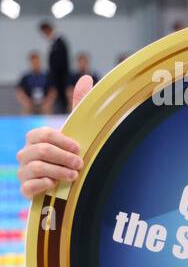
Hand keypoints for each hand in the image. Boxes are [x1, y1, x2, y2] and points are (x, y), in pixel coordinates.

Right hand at [15, 75, 92, 198]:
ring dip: (58, 172)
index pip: (44, 134)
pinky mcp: (25, 189)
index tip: (78, 148)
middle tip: (80, 164)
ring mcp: (23, 171)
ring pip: (36, 168)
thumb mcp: (78, 131)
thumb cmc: (72, 155)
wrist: (69, 185)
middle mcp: (26, 153)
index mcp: (36, 138)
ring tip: (74, 176)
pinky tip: (55, 186)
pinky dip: (43, 185)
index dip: (62, 141)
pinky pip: (28, 186)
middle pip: (40, 151)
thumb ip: (80, 106)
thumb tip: (86, 78)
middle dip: (63, 158)